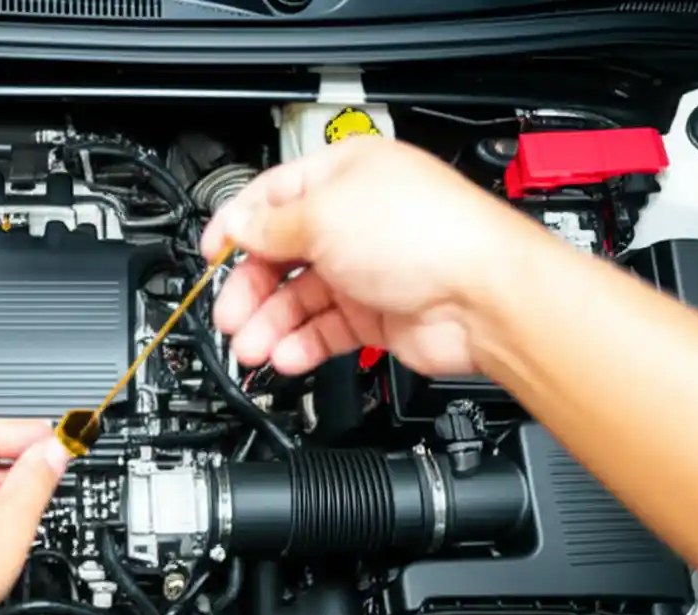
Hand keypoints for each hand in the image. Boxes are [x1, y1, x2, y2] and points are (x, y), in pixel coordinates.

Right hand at [203, 136, 550, 376]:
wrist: (485, 298)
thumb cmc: (429, 236)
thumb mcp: (325, 217)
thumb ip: (272, 225)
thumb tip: (237, 226)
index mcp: (343, 177)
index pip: (272, 198)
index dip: (237, 225)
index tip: (212, 253)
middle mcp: (353, 221)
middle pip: (280, 254)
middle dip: (249, 286)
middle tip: (228, 313)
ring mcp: (365, 270)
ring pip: (298, 299)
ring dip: (268, 323)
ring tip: (251, 347)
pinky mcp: (375, 315)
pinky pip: (323, 331)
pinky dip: (301, 345)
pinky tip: (285, 355)